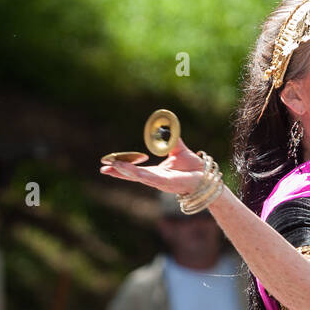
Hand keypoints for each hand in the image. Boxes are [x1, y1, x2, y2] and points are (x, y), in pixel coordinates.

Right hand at [99, 138, 217, 198]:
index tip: (107, 164)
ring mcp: (160, 182)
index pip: (134, 170)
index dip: (121, 168)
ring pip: (139, 177)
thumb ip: (170, 140)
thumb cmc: (193, 167)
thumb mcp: (179, 150)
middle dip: (117, 172)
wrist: (207, 177)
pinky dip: (140, 174)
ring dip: (125, 172)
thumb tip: (164, 126)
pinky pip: (151, 178)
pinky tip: (132, 171)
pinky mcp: (168, 183)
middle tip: (103, 167)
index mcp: (155, 172)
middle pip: (132, 176)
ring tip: (112, 167)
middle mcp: (155, 179)